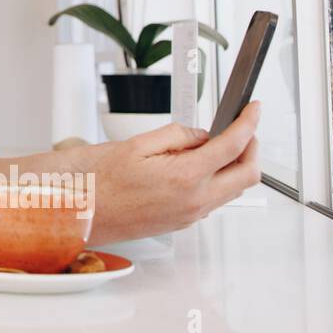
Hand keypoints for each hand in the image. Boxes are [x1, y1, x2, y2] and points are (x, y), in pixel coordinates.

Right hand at [77, 101, 261, 244]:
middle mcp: (194, 200)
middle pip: (248, 175)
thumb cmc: (99, 183)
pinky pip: (213, 200)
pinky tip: (194, 166)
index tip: (253, 110)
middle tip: (243, 128)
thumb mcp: (136, 144)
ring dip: (235, 166)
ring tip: (213, 145)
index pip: (234, 146)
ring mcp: (190, 215)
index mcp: (185, 177)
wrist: (80, 215)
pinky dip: (216, 180)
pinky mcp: (183, 223)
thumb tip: (200, 135)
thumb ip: (176, 136)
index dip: (249, 123)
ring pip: (233, 190)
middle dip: (252, 148)